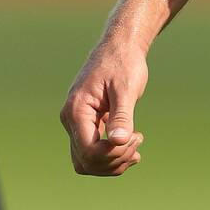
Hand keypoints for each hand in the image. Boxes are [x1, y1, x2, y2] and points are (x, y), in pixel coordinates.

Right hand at [60, 42, 148, 176]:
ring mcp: (77, 124)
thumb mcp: (126, 89)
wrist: (120, 48)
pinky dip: (112, 156)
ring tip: (137, 142)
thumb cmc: (123, 63)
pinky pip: (94, 152)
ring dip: (114, 162)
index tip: (134, 137)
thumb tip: (119, 142)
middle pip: (85, 161)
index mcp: (76, 110)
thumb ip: (121, 116)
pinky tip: (133, 148)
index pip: (87, 151)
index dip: (112, 154)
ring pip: (88, 161)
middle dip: (114, 160)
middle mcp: (71, 120)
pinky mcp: (87, 125)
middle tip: (137, 138)